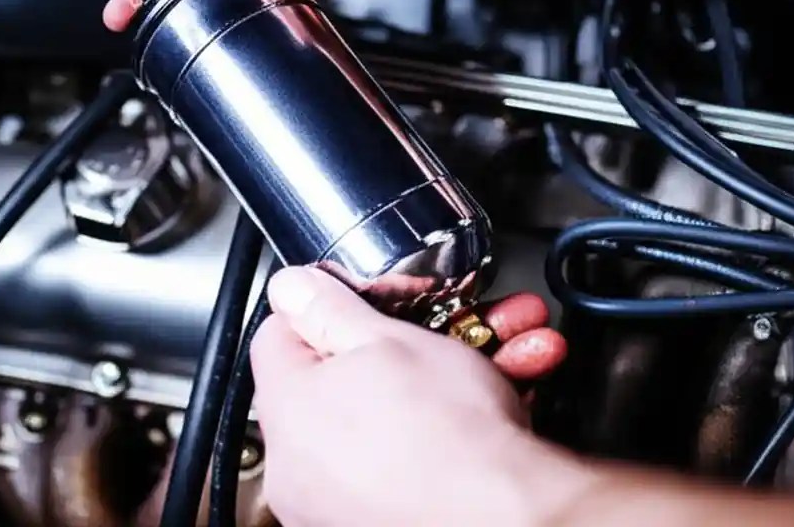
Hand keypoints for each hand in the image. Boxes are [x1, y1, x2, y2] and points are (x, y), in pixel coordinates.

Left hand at [250, 266, 591, 526]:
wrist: (514, 517)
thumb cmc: (454, 437)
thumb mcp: (389, 340)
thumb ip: (329, 309)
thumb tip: (290, 289)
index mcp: (288, 411)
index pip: (279, 337)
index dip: (325, 309)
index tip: (362, 304)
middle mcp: (299, 467)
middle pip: (339, 378)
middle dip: (402, 343)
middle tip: (441, 328)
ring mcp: (335, 503)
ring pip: (386, 415)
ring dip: (443, 379)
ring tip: (499, 358)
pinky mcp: (378, 520)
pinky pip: (405, 457)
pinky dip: (445, 430)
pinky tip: (498, 404)